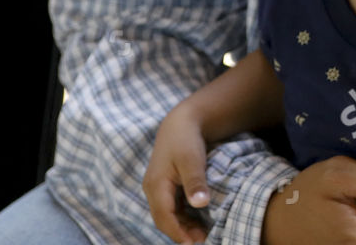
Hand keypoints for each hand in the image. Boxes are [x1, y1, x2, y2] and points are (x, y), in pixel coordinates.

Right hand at [143, 106, 213, 243]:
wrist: (181, 122)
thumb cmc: (186, 139)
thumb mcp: (192, 159)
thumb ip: (195, 181)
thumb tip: (200, 203)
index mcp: (156, 184)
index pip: (164, 217)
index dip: (178, 233)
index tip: (194, 244)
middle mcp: (152, 188)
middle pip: (163, 219)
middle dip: (181, 233)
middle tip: (203, 240)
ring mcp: (157, 188)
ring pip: (167, 215)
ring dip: (182, 227)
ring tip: (203, 234)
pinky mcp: (164, 187)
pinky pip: (171, 208)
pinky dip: (183, 217)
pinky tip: (198, 220)